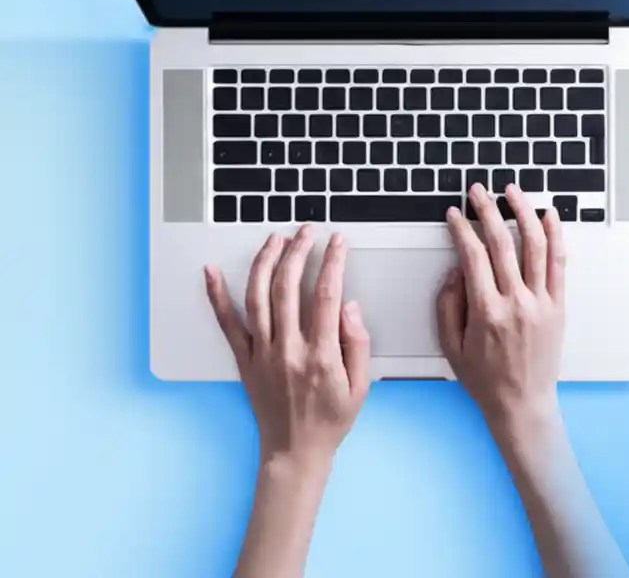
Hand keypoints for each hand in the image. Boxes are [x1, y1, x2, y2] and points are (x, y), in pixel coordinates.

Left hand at [203, 225, 371, 469]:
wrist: (294, 452)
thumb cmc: (330, 420)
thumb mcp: (361, 386)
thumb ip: (358, 343)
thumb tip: (349, 306)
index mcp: (321, 356)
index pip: (326, 295)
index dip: (332, 262)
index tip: (337, 242)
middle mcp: (288, 350)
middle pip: (288, 287)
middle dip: (298, 251)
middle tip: (306, 231)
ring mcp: (262, 354)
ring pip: (258, 297)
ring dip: (265, 262)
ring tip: (274, 240)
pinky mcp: (245, 360)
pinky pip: (227, 323)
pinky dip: (216, 295)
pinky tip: (211, 271)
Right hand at [437, 183, 565, 429]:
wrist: (523, 403)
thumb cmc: (484, 379)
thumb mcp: (451, 347)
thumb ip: (448, 305)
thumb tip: (455, 269)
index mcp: (486, 312)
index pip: (472, 256)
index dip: (461, 229)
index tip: (454, 213)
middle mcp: (516, 303)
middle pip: (502, 243)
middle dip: (487, 211)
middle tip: (478, 191)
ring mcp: (541, 303)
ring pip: (534, 246)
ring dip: (523, 212)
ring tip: (513, 191)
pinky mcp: (558, 306)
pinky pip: (559, 264)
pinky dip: (555, 236)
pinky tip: (549, 215)